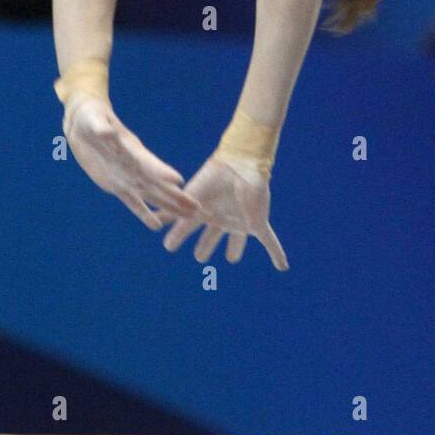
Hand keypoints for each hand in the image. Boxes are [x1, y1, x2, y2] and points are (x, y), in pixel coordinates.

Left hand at [63, 94, 200, 229]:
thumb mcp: (94, 120)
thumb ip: (102, 128)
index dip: (162, 171)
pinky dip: (143, 214)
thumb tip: (107, 132)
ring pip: (152, 195)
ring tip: (189, 217)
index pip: (149, 163)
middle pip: (159, 184)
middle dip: (177, 196)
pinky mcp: (116, 186)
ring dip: (169, 206)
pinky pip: (132, 202)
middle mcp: (135, 166)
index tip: (179, 181)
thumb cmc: (91, 117)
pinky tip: (157, 225)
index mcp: (132, 150)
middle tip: (198, 207)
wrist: (84, 125)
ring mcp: (127, 177)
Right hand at [159, 152, 288, 269]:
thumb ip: (173, 215)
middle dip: (206, 246)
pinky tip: (283, 266)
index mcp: (205, 210)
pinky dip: (276, 254)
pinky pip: (270, 241)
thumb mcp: (189, 201)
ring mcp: (241, 221)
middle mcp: (222, 216)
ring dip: (235, 249)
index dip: (180, 236)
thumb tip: (152, 222)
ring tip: (232, 259)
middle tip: (200, 258)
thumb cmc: (213, 179)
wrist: (238, 167)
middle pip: (213, 235)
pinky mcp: (258, 224)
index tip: (169, 246)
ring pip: (237, 239)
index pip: (190, 227)